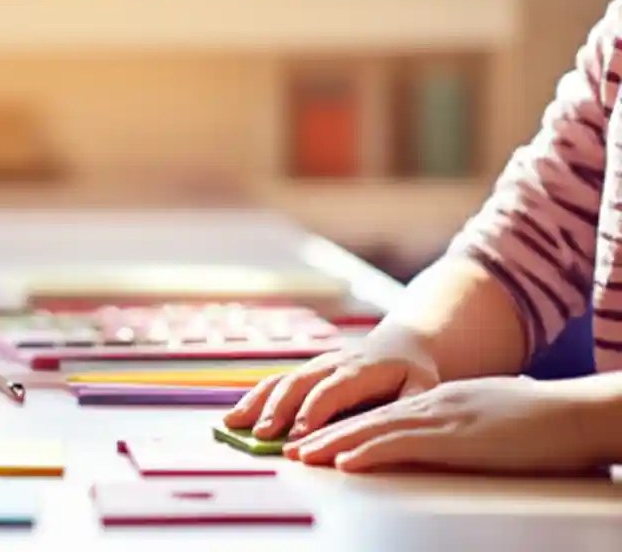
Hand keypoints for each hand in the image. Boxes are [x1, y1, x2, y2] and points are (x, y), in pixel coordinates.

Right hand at [223, 325, 439, 439]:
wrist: (401, 344)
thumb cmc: (412, 373)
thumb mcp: (422, 388)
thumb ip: (407, 407)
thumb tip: (390, 429)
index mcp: (360, 369)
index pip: (332, 390)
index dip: (313, 412)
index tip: (297, 435)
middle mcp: (331, 364)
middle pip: (298, 384)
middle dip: (277, 410)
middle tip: (261, 434)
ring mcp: (314, 366)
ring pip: (280, 381)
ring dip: (256, 404)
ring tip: (234, 425)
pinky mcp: (304, 372)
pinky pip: (274, 383)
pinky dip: (252, 400)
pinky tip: (234, 418)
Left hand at [283, 375, 610, 472]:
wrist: (574, 411)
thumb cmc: (542, 420)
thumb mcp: (489, 419)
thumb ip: (462, 425)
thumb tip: (451, 438)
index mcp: (440, 401)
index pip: (382, 415)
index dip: (346, 427)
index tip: (317, 440)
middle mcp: (432, 405)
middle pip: (367, 419)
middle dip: (325, 434)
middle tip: (290, 448)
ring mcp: (441, 418)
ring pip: (373, 430)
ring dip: (333, 444)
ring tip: (300, 456)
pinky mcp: (453, 437)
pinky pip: (400, 445)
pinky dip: (367, 452)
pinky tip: (344, 463)